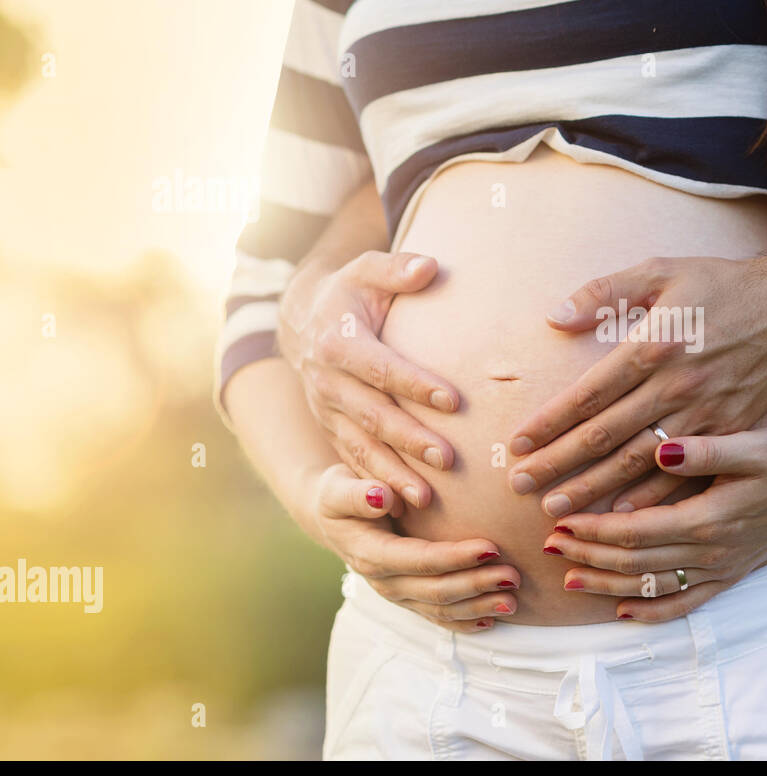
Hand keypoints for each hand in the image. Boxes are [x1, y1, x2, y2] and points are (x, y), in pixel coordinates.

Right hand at [279, 250, 459, 507]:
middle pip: (373, 415)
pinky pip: (353, 463)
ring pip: (360, 448)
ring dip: (393, 475)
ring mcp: (326, 412)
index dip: (416, 384)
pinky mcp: (332, 430)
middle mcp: (327, 382)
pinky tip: (405, 508)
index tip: (453, 400)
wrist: (302, 318)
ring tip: (427, 499)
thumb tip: (430, 267)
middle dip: (410, 439)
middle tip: (449, 459)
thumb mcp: (367, 269)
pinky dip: (377, 487)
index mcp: (338, 343)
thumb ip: (397, 269)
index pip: (382, 367)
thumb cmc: (351, 292)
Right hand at [299, 464, 520, 632]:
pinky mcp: (408, 599)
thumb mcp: (338, 487)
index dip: (455, 557)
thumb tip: (381, 495)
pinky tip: (492, 620)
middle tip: (513, 575)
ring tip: (513, 601)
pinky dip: (466, 621)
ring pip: (441, 609)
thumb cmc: (341, 493)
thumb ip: (357, 493)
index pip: (419, 559)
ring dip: (478, 606)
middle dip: (476, 584)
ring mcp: (397, 595)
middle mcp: (385, 581)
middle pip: (436, 590)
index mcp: (371, 553)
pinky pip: (438, 618)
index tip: (490, 547)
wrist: (333, 518)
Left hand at [506, 251, 766, 515]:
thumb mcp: (663, 269)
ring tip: (556, 510)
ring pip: (638, 462)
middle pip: (605, 435)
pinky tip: (620, 514)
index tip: (516, 445)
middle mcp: (677, 385)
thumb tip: (556, 317)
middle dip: (558, 464)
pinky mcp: (730, 431)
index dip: (549, 422)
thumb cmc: (723, 285)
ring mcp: (705, 413)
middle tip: (519, 487)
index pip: (588, 394)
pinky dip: (649, 497)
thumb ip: (605, 291)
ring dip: (594, 488)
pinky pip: (682, 473)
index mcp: (654, 346)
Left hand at [542, 425, 766, 621]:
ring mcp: (722, 569)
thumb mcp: (752, 444)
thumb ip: (705, 450)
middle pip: (635, 562)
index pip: (635, 531)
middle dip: (589, 554)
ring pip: (653, 586)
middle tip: (549, 544)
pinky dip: (651, 612)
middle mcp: (712, 552)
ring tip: (570, 577)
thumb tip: (662, 450)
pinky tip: (622, 612)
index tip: (559, 519)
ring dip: (608, 583)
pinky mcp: (731, 574)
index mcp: (709, 519)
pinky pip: (685, 604)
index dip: (593, 528)